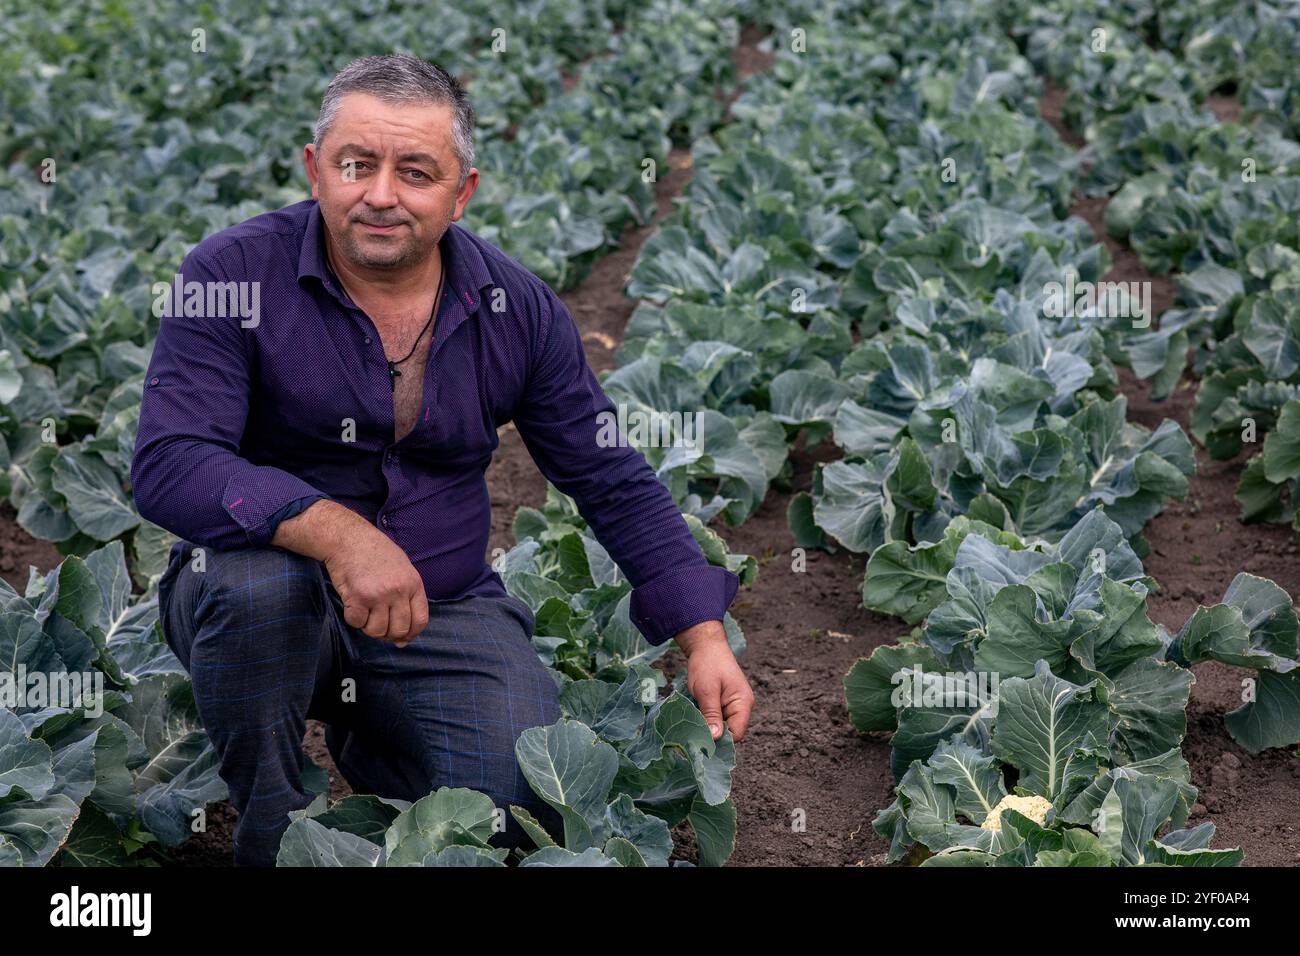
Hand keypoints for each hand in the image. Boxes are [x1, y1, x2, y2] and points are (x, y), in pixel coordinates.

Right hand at [323, 524, 428, 644]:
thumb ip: (406, 600)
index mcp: (413, 584)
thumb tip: (403, 640)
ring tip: (366, 611)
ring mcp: (378, 595)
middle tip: (378, 623)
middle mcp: (398, 591)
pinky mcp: (357, 597)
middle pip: (399, 630)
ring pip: (377, 631)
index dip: (411, 633)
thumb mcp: (402, 570)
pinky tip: (353, 604)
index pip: (420, 620)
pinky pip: (357, 623)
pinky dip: (353, 618)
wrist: (349, 538)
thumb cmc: (376, 553)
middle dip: (388, 634)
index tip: (401, 636)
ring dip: (369, 626)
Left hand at [674, 620, 753, 741]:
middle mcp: (741, 707)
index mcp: (743, 703)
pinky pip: (717, 719)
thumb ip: (712, 714)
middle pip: (730, 732)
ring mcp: (733, 705)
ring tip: (693, 725)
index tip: (701, 743)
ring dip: (708, 726)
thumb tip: (715, 739)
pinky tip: (695, 718)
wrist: (706, 646)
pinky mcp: (723, 704)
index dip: (721, 740)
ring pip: (722, 726)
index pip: (737, 733)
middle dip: (713, 734)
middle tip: (693, 735)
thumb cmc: (707, 664)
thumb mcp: (707, 690)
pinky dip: (707, 719)